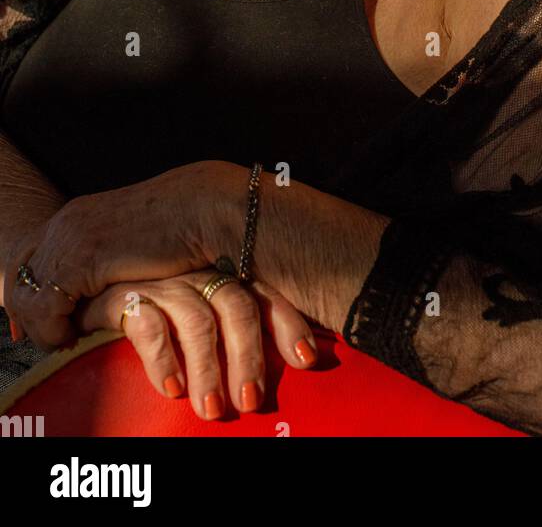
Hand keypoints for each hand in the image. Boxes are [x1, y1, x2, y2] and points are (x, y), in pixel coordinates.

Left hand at [3, 162, 221, 350]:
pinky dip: (54, 329)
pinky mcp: (83, 260)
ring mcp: (71, 239)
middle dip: (23, 309)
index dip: (24, 288)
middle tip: (43, 337)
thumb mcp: (131, 245)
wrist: (207, 210)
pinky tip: (76, 338)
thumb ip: (106, 264)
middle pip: (17, 273)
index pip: (25, 254)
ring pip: (26, 294)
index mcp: (77, 216)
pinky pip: (46, 307)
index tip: (30, 322)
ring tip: (65, 341)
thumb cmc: (183, 231)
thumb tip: (95, 291)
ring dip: (41, 325)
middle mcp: (66, 223)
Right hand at [71, 270, 318, 420]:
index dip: (288, 324)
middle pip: (236, 306)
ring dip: (208, 368)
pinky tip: (170, 389)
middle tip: (250, 401)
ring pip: (198, 321)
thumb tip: (284, 373)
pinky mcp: (125, 296)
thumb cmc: (161, 318)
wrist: (93, 289)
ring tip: (212, 409)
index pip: (264, 295)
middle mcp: (200, 274)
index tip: (307, 359)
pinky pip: (149, 326)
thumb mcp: (204, 322)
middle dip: (248, 356)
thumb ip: (234, 339)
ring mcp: (164, 283)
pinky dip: (163, 359)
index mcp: (225, 277)